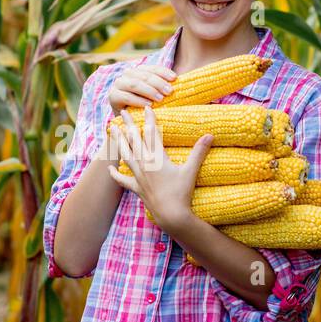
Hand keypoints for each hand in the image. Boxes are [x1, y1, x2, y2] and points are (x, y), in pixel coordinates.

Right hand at [106, 64, 176, 113]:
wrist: (129, 122)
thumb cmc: (147, 108)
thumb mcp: (156, 96)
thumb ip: (163, 87)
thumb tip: (179, 81)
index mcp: (138, 71)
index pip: (152, 68)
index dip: (164, 72)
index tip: (175, 78)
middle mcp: (127, 74)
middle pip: (144, 76)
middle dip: (158, 83)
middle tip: (170, 92)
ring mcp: (118, 84)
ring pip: (135, 84)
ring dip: (149, 91)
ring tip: (161, 99)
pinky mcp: (112, 96)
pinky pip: (126, 96)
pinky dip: (138, 100)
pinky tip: (148, 105)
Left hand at [106, 105, 211, 233]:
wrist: (171, 215)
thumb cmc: (181, 193)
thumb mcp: (191, 170)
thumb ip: (199, 151)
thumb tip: (210, 134)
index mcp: (157, 158)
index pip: (153, 133)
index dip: (150, 119)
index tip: (147, 107)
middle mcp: (145, 164)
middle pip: (135, 140)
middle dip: (129, 125)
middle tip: (122, 112)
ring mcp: (139, 176)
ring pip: (126, 154)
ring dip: (119, 141)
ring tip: (113, 130)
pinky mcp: (136, 188)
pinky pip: (123, 180)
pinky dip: (116, 174)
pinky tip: (110, 169)